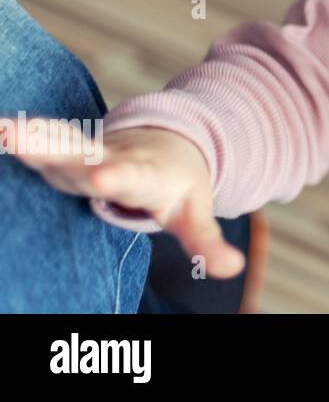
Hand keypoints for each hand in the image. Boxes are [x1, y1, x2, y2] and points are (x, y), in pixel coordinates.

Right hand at [0, 117, 245, 278]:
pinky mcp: (64, 153)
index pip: (129, 177)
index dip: (116, 177)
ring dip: (29, 138)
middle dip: (52, 147)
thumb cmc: (176, 189)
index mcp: (142, 174)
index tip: (102, 176)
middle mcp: (108, 159)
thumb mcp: (193, 216)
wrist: (166, 148)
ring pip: (55, 143)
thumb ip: (207, 242)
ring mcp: (83, 154)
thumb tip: (233, 269)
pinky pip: (40, 143)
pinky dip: (18, 137)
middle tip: (17, 137)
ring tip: (2, 132)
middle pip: (80, 155)